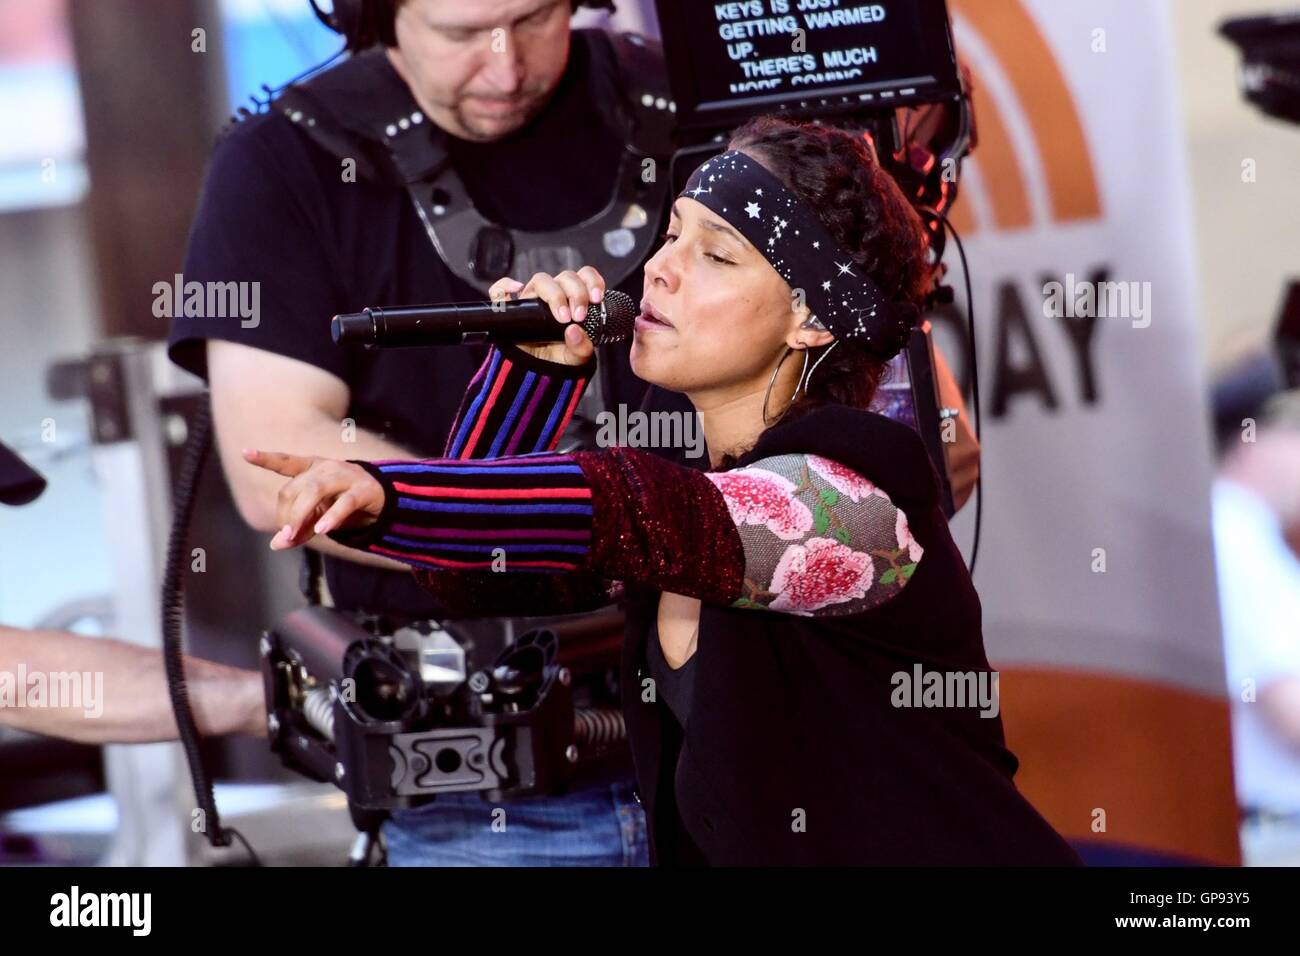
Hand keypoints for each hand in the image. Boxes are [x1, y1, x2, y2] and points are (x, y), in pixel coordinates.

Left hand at [242, 449, 385, 549]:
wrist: (385, 500)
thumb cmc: (344, 504)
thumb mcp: (317, 517)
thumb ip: (298, 529)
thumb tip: (276, 544)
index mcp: (312, 469)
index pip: (286, 462)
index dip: (266, 458)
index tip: (245, 452)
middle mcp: (326, 468)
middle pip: (295, 488)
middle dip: (286, 514)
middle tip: (286, 536)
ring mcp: (346, 476)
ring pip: (315, 491)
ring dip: (301, 514)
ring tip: (293, 535)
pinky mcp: (364, 490)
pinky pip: (344, 503)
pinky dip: (331, 517)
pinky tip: (322, 530)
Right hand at [488, 267, 604, 365]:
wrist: (537, 375)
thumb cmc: (558, 358)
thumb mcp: (576, 357)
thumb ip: (581, 347)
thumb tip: (575, 331)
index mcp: (573, 299)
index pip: (584, 277)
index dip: (591, 281)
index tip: (596, 298)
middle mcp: (553, 295)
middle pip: (565, 277)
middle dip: (576, 293)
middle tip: (579, 315)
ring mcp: (532, 300)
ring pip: (541, 280)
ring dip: (554, 294)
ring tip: (562, 317)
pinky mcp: (512, 310)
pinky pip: (501, 291)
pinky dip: (505, 286)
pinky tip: (515, 290)